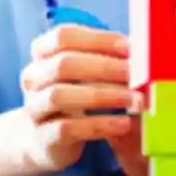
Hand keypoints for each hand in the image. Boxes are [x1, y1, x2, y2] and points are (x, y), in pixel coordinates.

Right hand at [17, 25, 138, 171]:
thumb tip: (143, 50)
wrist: (43, 139)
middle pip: (63, 65)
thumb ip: (105, 58)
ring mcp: (35, 108)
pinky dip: (99, 125)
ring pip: (61, 96)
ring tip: (133, 100)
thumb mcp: (84, 72)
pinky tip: (123, 124)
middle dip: (104, 68)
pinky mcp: (43, 137)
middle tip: (135, 74)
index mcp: (42, 54)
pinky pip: (67, 129)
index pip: (63, 36)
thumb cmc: (73, 96)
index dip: (97, 39)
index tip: (129, 47)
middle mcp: (33, 78)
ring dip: (102, 96)